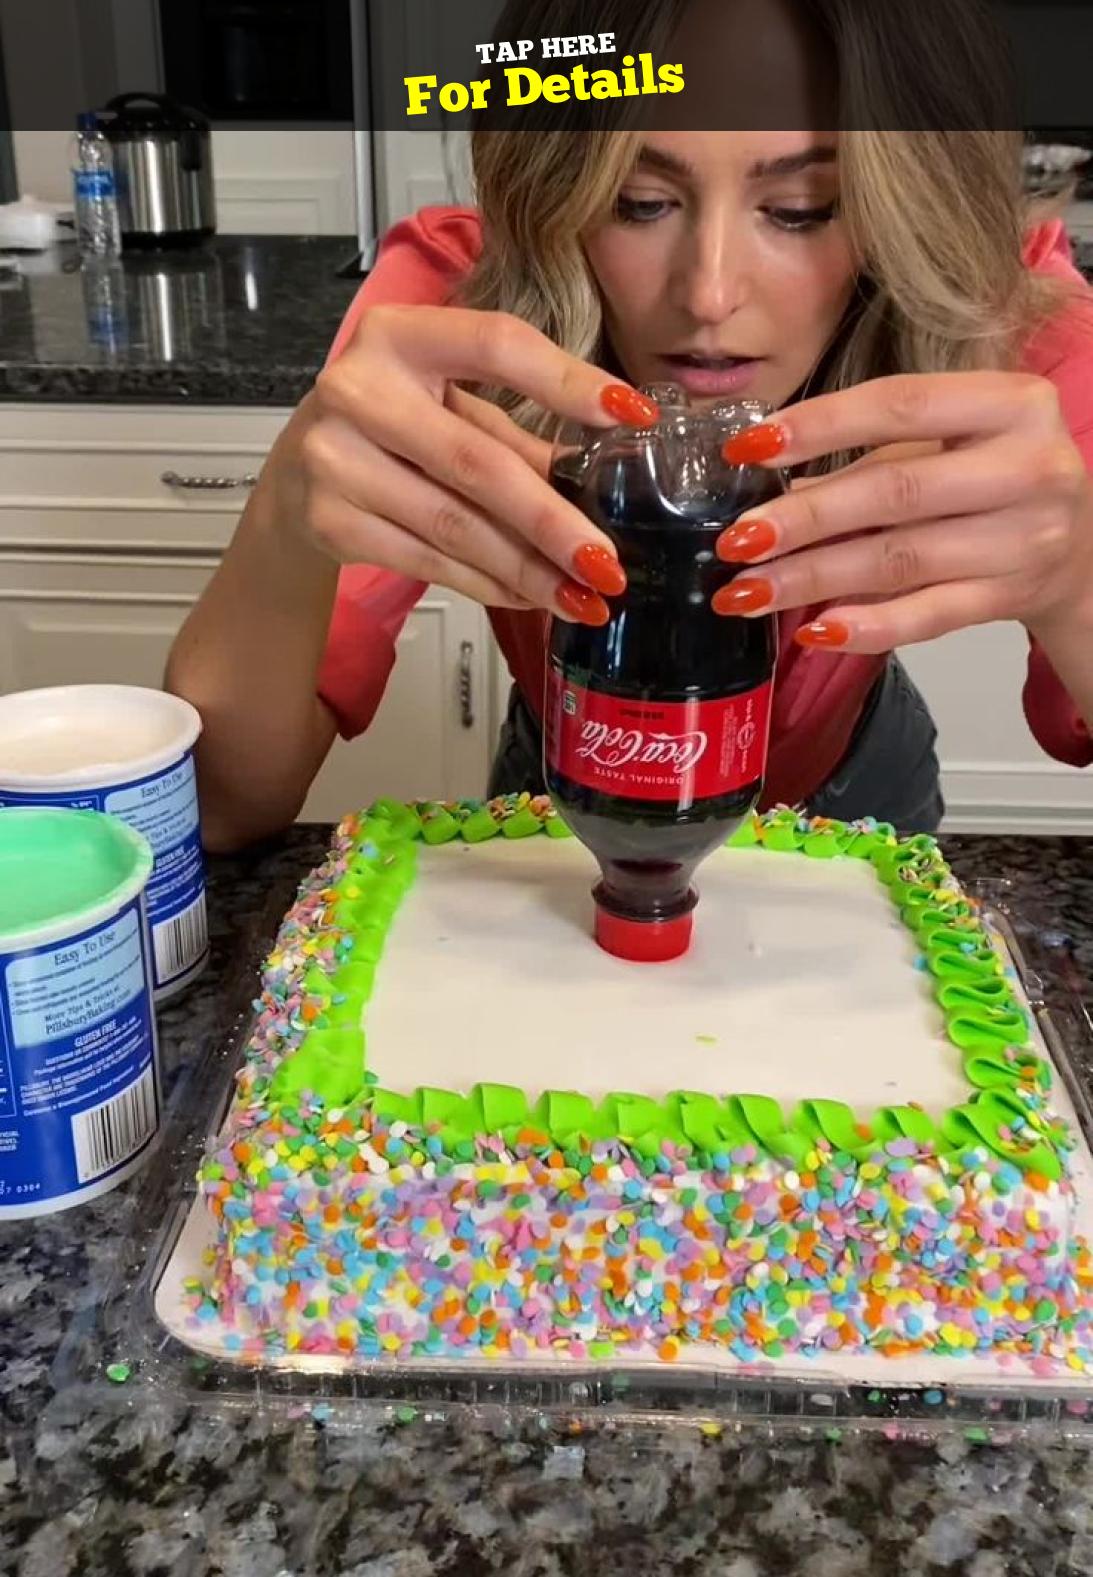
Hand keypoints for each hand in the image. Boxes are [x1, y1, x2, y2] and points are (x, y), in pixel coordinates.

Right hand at [291, 304, 657, 622]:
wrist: (297, 477)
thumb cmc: (392, 428)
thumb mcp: (451, 407)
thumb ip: (516, 435)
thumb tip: (599, 480)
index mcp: (400, 336)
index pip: (497, 345)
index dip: (567, 380)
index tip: (633, 415)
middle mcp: (359, 389)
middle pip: (477, 462)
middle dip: (552, 522)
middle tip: (608, 563)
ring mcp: (335, 458)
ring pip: (455, 525)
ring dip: (527, 569)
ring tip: (580, 596)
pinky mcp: (330, 520)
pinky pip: (428, 561)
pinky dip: (486, 584)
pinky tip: (527, 597)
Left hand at [712, 372, 1092, 651]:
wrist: (1083, 544)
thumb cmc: (996, 476)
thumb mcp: (953, 441)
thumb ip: (875, 455)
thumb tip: (770, 477)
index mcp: (1011, 404)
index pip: (900, 405)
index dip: (819, 425)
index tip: (747, 450)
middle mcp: (1029, 467)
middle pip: (895, 492)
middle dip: (804, 519)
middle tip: (735, 540)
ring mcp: (1026, 539)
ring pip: (900, 560)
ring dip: (813, 578)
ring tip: (746, 590)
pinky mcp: (1012, 597)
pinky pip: (929, 616)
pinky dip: (868, 627)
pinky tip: (815, 630)